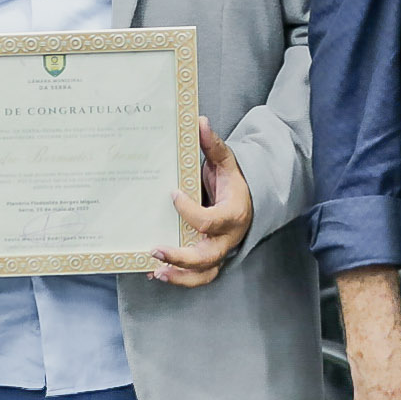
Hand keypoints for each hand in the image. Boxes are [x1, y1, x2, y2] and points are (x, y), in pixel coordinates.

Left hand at [154, 118, 253, 287]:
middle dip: (180, 256)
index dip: (189, 211)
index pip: (210, 220)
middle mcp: (228, 238)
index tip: (172, 194)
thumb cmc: (232, 181)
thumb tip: (199, 121)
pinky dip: (177, 278)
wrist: (246, 200)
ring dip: (179, 276)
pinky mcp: (210, 259)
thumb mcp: (225, 161)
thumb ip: (213, 145)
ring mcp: (219, 251)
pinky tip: (153, 272)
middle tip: (154, 248)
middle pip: (207, 256)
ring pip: (204, 273)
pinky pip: (197, 276)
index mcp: (233, 213)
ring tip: (154, 270)